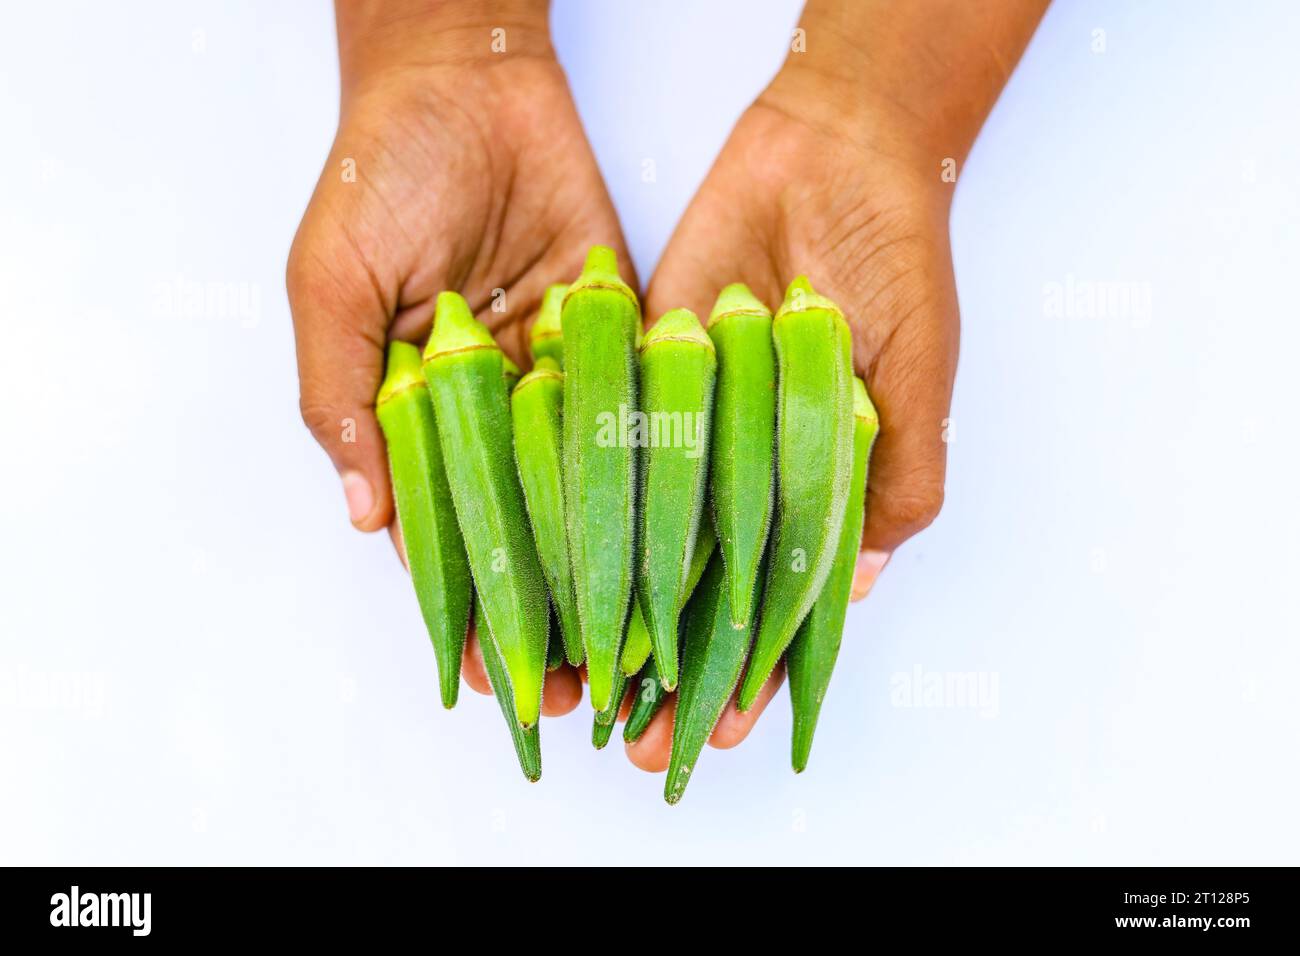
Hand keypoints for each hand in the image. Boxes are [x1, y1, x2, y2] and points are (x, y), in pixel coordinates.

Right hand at [286, 1, 627, 717]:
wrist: (467, 79)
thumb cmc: (378, 175)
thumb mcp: (331, 286)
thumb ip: (342, 397)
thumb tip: (366, 512)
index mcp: (422, 413)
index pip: (446, 529)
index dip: (465, 604)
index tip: (488, 674)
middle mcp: (498, 411)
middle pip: (530, 530)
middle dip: (554, 612)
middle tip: (584, 691)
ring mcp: (563, 379)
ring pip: (593, 491)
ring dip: (615, 569)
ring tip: (642, 648)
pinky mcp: (622, 336)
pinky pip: (643, 413)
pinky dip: (663, 475)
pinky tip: (685, 543)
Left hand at [625, 79, 958, 770]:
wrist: (832, 153)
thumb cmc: (896, 262)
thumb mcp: (921, 380)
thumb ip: (898, 481)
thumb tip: (861, 582)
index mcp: (817, 485)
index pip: (781, 602)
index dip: (755, 669)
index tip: (724, 730)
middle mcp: (746, 467)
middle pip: (699, 588)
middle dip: (668, 666)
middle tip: (632, 735)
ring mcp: (688, 425)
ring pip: (641, 534)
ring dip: (612, 610)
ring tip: (579, 680)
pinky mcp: (637, 374)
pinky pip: (601, 447)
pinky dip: (573, 506)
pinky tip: (545, 566)